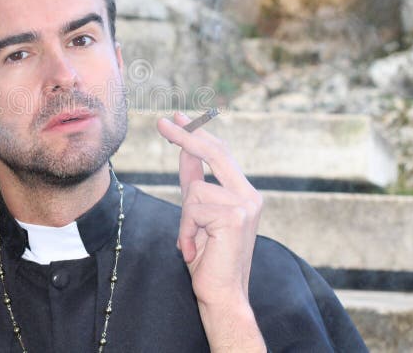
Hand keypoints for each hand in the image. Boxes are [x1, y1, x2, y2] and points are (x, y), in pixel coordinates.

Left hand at [157, 112, 264, 350]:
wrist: (223, 294)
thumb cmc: (209, 258)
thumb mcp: (198, 215)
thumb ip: (195, 183)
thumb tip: (185, 152)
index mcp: (244, 193)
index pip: (220, 153)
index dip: (197, 134)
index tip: (177, 118)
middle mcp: (250, 195)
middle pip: (215, 152)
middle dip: (186, 136)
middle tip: (162, 121)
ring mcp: (245, 204)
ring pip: (195, 190)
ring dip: (185, 219)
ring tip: (194, 242)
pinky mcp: (234, 216)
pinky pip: (193, 209)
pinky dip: (186, 230)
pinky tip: (196, 250)